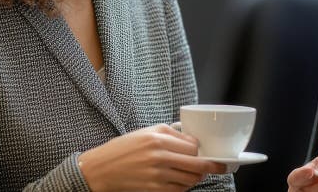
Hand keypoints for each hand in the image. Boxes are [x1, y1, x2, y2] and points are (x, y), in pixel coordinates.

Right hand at [77, 123, 226, 191]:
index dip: (203, 150)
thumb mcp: (147, 131)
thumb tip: (194, 140)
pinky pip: (178, 191)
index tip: (207, 152)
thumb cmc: (124, 148)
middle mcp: (159, 157)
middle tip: (216, 166)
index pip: (194, 146)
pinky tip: (180, 181)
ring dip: (196, 177)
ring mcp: (157, 175)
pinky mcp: (153, 190)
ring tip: (193, 173)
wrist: (100, 169)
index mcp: (158, 139)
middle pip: (197, 165)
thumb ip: (173, 133)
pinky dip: (183, 187)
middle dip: (210, 166)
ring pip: (190, 180)